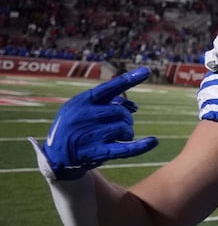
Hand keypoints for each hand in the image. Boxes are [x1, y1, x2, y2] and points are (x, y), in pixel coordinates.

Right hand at [40, 67, 157, 179]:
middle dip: (126, 118)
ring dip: (127, 132)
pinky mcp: (95, 153)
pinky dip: (141, 146)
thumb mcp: (84, 110)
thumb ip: (107, 103)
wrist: (56, 155)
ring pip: (124, 128)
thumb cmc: (76, 127)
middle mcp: (83, 116)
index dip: (129, 79)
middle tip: (121, 124)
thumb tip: (133, 106)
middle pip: (121, 112)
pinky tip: (153, 141)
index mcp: (81, 101)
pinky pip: (124, 149)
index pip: (108, 88)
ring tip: (117, 137)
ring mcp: (89, 135)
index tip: (147, 70)